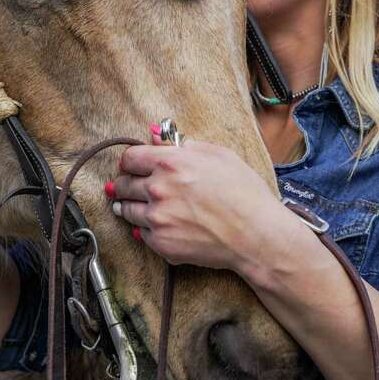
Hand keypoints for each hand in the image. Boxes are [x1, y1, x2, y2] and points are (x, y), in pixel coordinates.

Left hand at [108, 127, 290, 271]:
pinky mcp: (161, 243)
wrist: (256, 234)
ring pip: (126, 210)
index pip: (129, 158)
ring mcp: (157, 218)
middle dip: (126, 184)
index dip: (132, 162)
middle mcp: (158, 189)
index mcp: (170, 163)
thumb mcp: (219, 155)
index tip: (134, 166)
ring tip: (144, 207)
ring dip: (131, 207)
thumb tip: (155, 136)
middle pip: (122, 185)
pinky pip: (141, 234)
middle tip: (132, 187)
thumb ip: (183, 144)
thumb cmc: (244, 192)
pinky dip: (148, 230)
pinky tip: (162, 225)